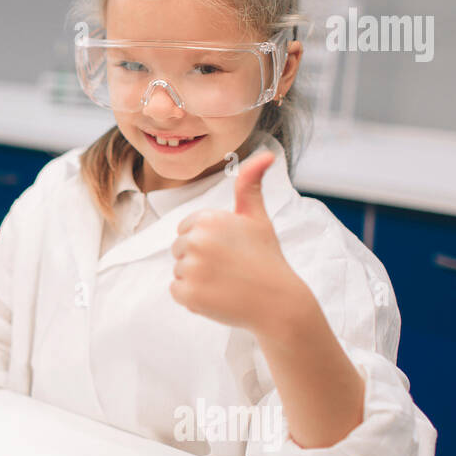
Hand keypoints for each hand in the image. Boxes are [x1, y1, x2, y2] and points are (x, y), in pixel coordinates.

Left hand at [168, 150, 303, 333]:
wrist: (278, 302)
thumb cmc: (266, 258)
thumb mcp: (257, 217)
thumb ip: (250, 183)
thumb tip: (265, 153)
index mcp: (209, 219)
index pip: (186, 229)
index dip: (207, 241)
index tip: (229, 250)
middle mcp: (196, 240)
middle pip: (179, 248)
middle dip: (199, 258)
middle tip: (228, 267)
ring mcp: (191, 268)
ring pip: (178, 270)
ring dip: (196, 278)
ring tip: (225, 282)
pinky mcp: (188, 294)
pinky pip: (177, 291)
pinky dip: (193, 297)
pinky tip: (217, 296)